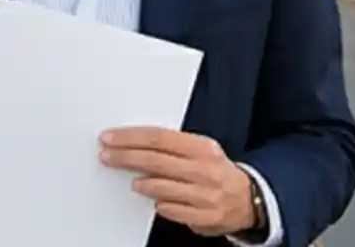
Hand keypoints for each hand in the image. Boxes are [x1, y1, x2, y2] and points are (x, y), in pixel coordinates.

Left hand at [99, 127, 256, 237]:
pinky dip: (160, 205)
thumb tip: (132, 141)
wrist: (248, 199)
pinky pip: (173, 210)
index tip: (110, 138)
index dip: (130, 137)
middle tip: (106, 155)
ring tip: (133, 181)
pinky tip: (155, 200)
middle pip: (156, 160)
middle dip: (126, 157)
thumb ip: (171, 146)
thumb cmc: (215, 171)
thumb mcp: (200, 150)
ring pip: (163, 187)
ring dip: (142, 183)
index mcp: (202, 147)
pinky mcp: (206, 217)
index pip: (159, 138)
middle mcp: (205, 170)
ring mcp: (206, 195)